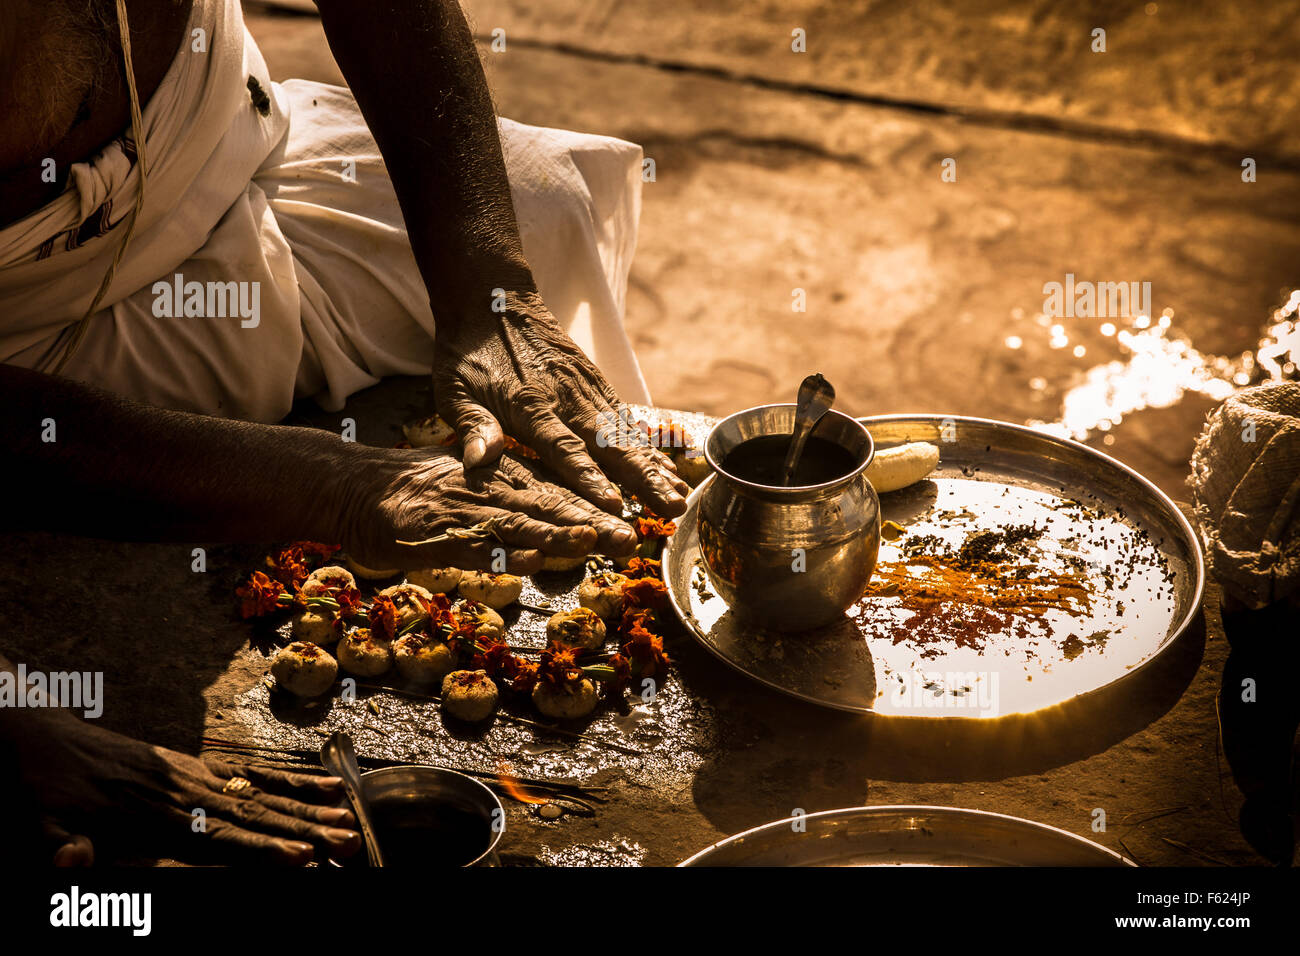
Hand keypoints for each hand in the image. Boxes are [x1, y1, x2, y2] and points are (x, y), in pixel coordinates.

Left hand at [16, 709, 358, 864]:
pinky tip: (329, 786)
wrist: (48, 740)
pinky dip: (294, 781)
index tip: (300, 859)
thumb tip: (71, 860)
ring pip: (264, 794)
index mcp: (156, 814)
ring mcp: (199, 775)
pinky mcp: (202, 766)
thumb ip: (61, 844)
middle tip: (347, 844)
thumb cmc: (50, 793)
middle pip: (257, 814)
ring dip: (310, 809)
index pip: (219, 837)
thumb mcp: (43, 822)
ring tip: (349, 821)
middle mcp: (188, 791)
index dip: (261, 848)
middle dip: (305, 831)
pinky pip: (257, 773)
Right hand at [337, 447, 637, 572]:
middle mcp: (489, 491)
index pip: (558, 491)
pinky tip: (526, 561)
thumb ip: (513, 501)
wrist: (356, 487)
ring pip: (516, 523)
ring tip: (591, 540)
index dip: (596, 506)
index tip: (633, 521)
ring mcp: (462, 513)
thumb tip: (555, 527)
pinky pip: (469, 546)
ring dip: (555, 533)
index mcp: (502, 478)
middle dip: (591, 522)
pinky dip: (498, 553)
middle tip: (630, 538)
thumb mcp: (475, 487)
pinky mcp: (432, 536)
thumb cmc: (420, 490)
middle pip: (548, 506)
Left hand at [433, 291, 688, 516]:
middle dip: (642, 480)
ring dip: (654, 469)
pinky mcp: (596, 386)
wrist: (493, 301)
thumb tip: (477, 461)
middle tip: (671, 508)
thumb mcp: (454, 390)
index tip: (610, 503)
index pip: (562, 448)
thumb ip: (472, 426)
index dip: (586, 477)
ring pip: (626, 436)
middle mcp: (566, 400)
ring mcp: (586, 392)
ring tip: (681, 497)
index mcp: (529, 407)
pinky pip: (627, 422)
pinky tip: (669, 470)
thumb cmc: (467, 354)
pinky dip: (649, 447)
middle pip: (609, 446)